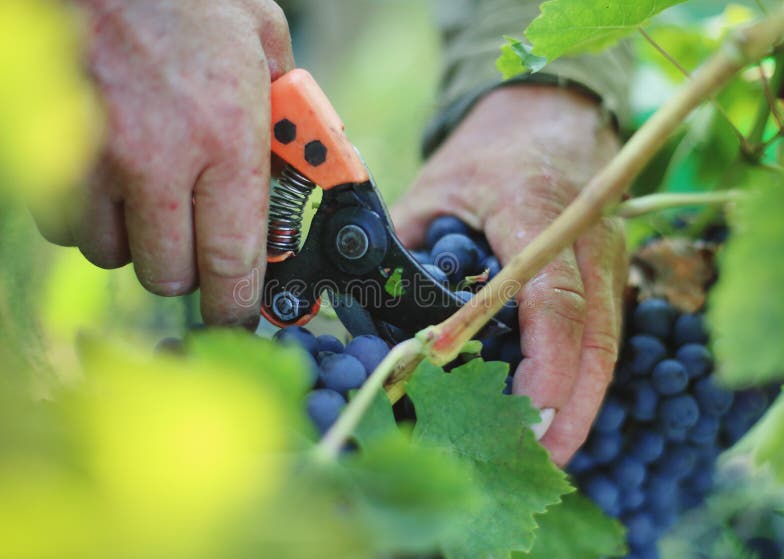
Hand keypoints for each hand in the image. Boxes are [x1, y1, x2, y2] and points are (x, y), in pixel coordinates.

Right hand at [34, 0, 292, 324]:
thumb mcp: (260, 37)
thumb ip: (286, 104)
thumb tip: (304, 157)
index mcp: (225, 136)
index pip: (234, 261)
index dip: (237, 304)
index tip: (238, 314)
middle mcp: (159, 160)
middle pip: (170, 275)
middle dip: (187, 270)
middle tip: (195, 238)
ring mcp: (95, 160)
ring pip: (112, 256)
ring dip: (135, 241)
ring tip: (149, 196)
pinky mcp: (48, 153)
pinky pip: (65, 226)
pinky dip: (87, 218)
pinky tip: (106, 182)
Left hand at [392, 85, 627, 464]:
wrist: (546, 113)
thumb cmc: (488, 150)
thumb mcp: (436, 186)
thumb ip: (410, 245)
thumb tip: (374, 315)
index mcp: (538, 212)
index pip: (553, 302)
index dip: (543, 365)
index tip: (523, 413)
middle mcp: (587, 238)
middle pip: (595, 336)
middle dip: (571, 405)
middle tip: (539, 457)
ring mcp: (608, 255)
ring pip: (607, 341)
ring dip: (582, 400)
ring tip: (550, 449)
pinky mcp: (608, 270)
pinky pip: (603, 332)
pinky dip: (584, 375)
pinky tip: (560, 409)